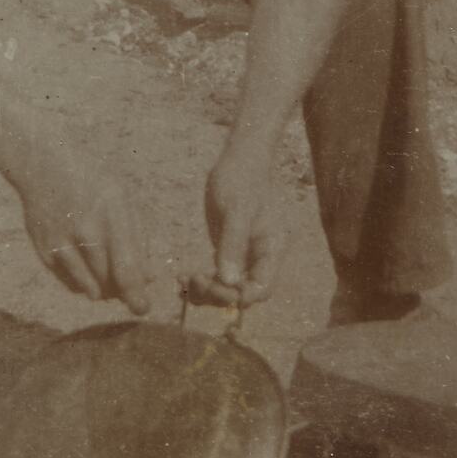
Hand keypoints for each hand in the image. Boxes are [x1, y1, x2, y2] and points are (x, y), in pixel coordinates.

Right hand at [7, 126, 153, 315]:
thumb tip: (147, 280)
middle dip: (122, 293)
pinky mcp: (45, 252)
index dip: (136, 295)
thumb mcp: (125, 200)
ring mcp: (61, 242)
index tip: (143, 308)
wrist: (46, 167)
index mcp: (113, 213)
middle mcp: (85, 230)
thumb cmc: (96, 185)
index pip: (127, 269)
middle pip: (109, 285)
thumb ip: (140, 240)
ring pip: (90, 290)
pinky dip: (83, 281)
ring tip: (107, 269)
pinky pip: (71, 284)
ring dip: (104, 290)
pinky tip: (85, 260)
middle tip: (128, 289)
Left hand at [193, 150, 281, 308]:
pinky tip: (182, 277)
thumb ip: (233, 245)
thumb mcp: (237, 210)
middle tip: (193, 280)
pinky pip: (219, 277)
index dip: (240, 296)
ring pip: (229, 288)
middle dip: (219, 293)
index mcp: (274, 248)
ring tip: (184, 280)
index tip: (214, 288)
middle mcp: (263, 257)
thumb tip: (229, 281)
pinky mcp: (231, 253)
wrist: (239, 161)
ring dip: (207, 291)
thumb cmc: (242, 179)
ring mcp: (247, 256)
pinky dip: (203, 281)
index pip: (262, 288)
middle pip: (244, 292)